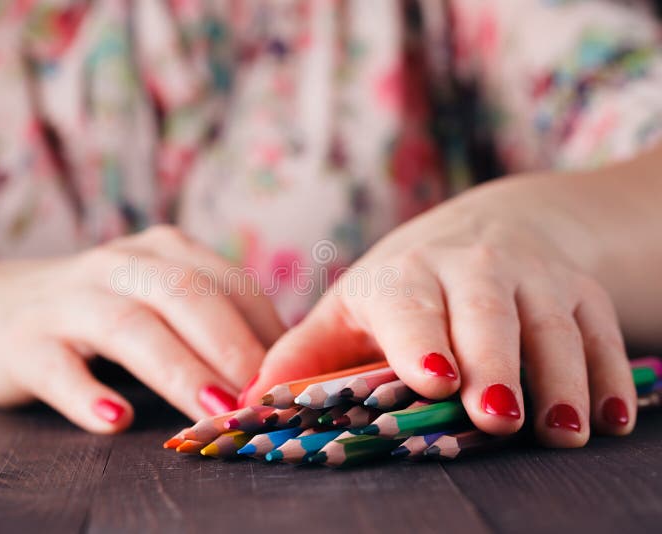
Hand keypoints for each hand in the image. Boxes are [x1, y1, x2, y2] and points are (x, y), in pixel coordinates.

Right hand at [0, 225, 283, 432]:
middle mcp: (117, 263)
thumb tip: (280, 366)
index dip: (265, 331)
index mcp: (161, 251)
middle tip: (263, 398)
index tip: (292, 378)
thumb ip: (208, 320)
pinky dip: (86, 394)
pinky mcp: (22, 341)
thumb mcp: (155, 300)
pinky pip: (56, 367)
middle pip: (184, 296)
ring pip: (129, 328)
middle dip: (231, 347)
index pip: (228, 284)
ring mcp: (67, 300)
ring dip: (178, 371)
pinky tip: (115, 419)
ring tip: (214, 413)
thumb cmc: (97, 314)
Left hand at [244, 175, 637, 446]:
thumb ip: (304, 356)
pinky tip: (607, 420)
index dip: (420, 338)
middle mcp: (471, 269)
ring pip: (551, 323)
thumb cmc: (405, 288)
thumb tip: (250, 402)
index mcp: (404, 275)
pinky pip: (601, 332)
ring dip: (562, 377)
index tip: (432, 380)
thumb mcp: (349, 311)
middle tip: (495, 414)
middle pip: (486, 310)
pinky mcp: (579, 292)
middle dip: (494, 360)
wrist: (486, 233)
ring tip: (563, 430)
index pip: (409, 302)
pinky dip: (611, 375)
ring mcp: (532, 278)